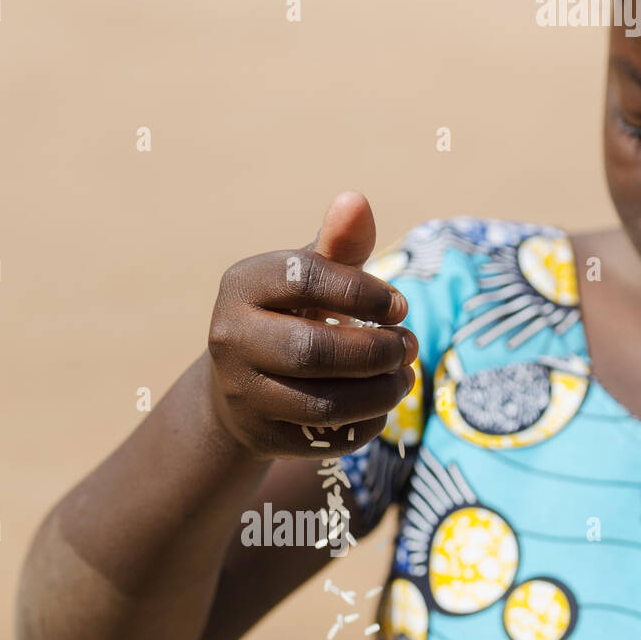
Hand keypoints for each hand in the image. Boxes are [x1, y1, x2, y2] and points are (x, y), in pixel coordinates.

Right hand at [206, 190, 418, 458]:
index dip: (364, 293)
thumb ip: (338, 244)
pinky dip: (367, 423)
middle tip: (409, 346)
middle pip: (312, 351)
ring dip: (380, 392)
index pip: (306, 279)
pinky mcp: (263, 436)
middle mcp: (230, 339)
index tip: (400, 306)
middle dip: (375, 350)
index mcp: (242, 285)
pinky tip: (381, 405)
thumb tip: (356, 200)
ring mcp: (242, 394)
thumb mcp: (308, 275)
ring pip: (323, 404)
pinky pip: (327, 438)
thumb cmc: (288, 316)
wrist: (239, 386)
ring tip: (405, 377)